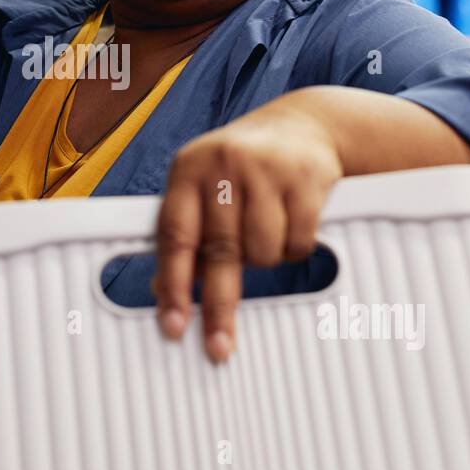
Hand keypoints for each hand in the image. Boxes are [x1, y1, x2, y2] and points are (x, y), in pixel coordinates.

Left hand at [152, 100, 343, 362]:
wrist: (303, 123)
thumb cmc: (241, 167)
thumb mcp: (203, 188)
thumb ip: (185, 234)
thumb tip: (162, 292)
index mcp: (187, 170)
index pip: (174, 235)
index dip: (173, 284)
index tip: (174, 324)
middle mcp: (223, 165)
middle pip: (221, 251)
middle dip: (220, 305)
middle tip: (218, 346)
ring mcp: (266, 169)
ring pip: (263, 251)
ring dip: (266, 259)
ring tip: (266, 234)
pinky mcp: (306, 177)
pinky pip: (299, 242)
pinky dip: (296, 247)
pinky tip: (293, 224)